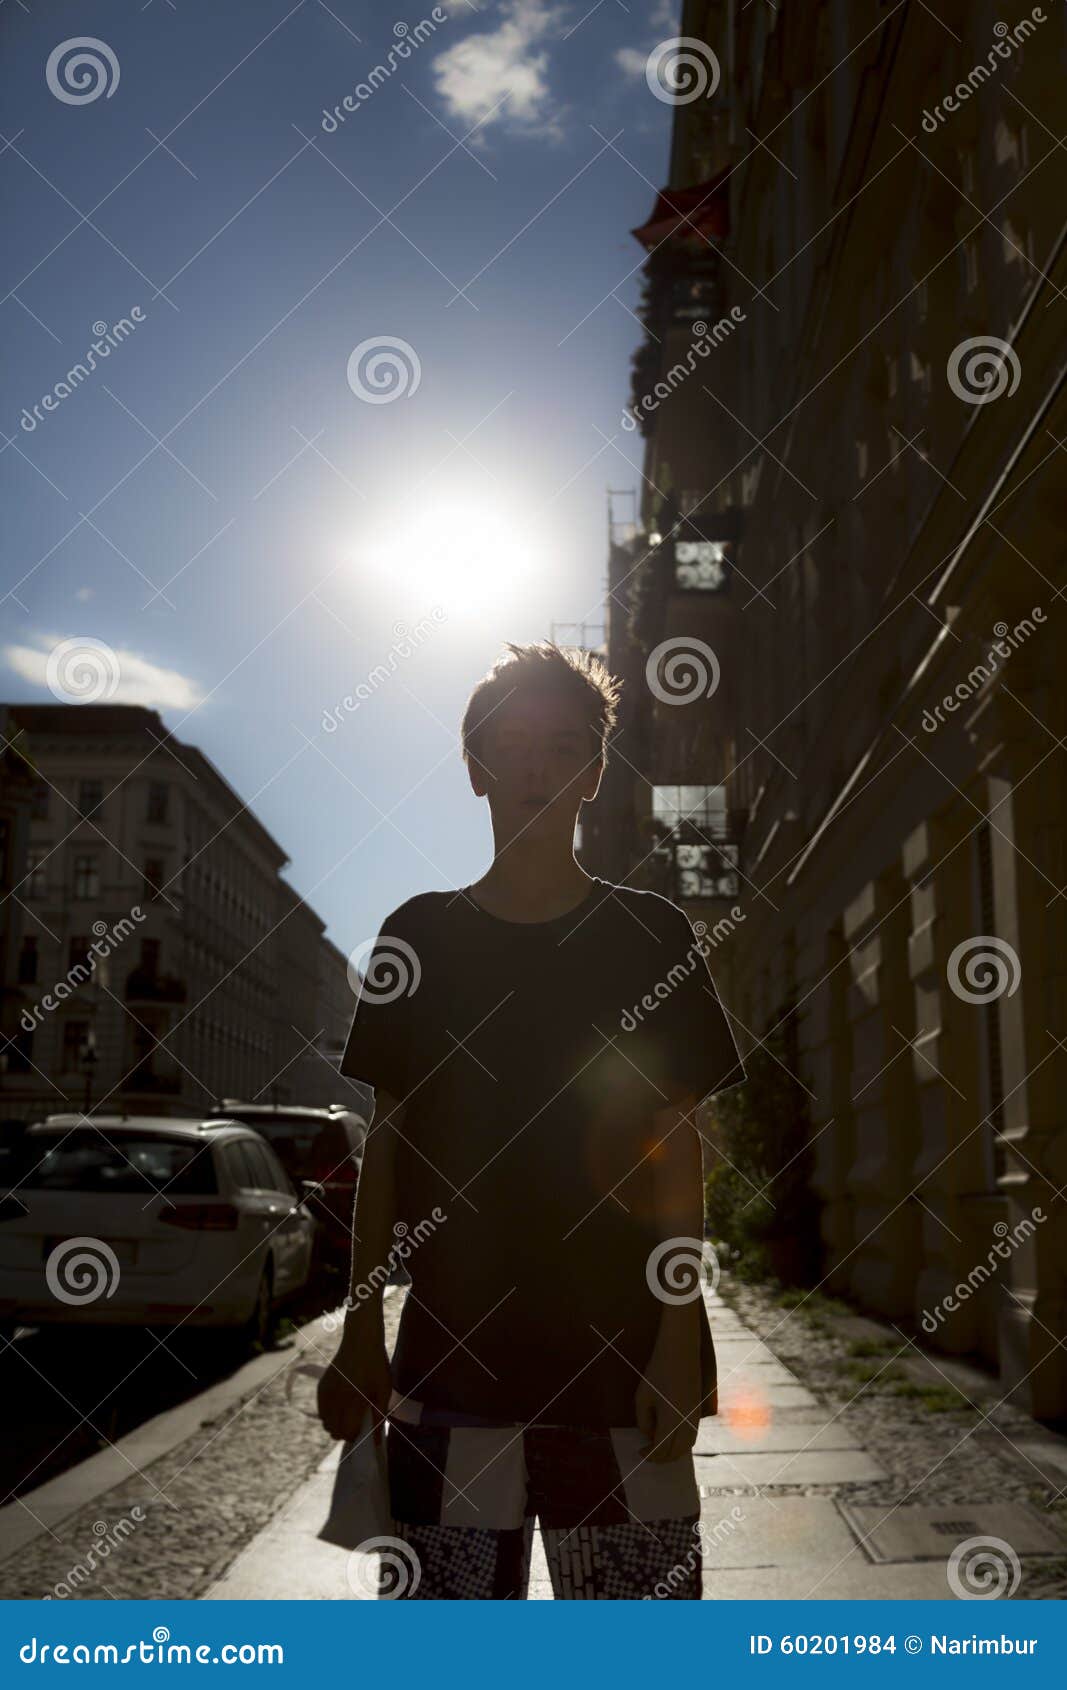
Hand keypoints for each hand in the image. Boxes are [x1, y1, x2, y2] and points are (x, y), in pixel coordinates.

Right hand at [317, 1337, 390, 1446]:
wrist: (360, 1340)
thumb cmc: (376, 1366)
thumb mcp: (384, 1391)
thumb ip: (379, 1417)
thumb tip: (375, 1443)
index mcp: (355, 1399)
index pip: (347, 1431)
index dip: (354, 1436)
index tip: (361, 1433)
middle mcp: (337, 1397)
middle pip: (333, 1430)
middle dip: (343, 1433)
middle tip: (354, 1427)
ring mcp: (327, 1391)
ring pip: (325, 1422)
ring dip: (334, 1425)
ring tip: (347, 1417)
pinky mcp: (322, 1386)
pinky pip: (320, 1410)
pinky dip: (327, 1414)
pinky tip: (339, 1409)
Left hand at [634, 1323, 700, 1463]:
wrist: (680, 1351)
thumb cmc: (657, 1372)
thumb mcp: (642, 1397)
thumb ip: (643, 1421)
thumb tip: (650, 1436)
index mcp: (672, 1420)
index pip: (661, 1449)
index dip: (650, 1455)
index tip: (639, 1453)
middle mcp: (687, 1422)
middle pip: (677, 1452)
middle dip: (662, 1458)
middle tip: (648, 1455)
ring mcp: (695, 1416)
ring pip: (688, 1445)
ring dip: (674, 1451)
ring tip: (659, 1448)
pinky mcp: (698, 1409)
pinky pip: (692, 1434)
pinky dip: (682, 1441)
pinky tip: (670, 1435)